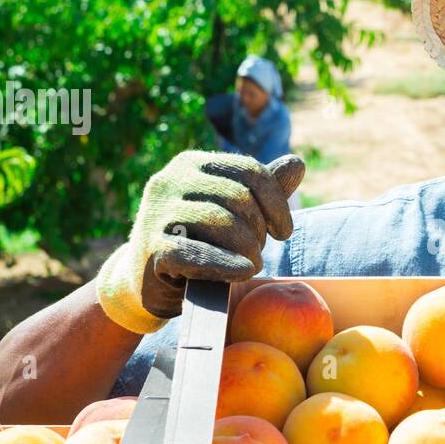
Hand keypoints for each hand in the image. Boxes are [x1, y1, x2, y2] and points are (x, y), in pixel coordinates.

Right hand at [96, 151, 304, 332]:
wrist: (147, 280)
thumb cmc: (197, 241)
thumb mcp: (230, 212)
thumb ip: (262, 190)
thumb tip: (298, 163)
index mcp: (190, 164)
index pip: (249, 171)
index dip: (277, 202)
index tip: (284, 231)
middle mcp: (169, 180)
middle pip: (239, 197)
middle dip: (259, 229)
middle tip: (259, 251)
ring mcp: (157, 213)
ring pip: (222, 222)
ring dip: (248, 249)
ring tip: (253, 265)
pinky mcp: (152, 248)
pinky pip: (199, 253)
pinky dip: (228, 264)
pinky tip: (244, 272)